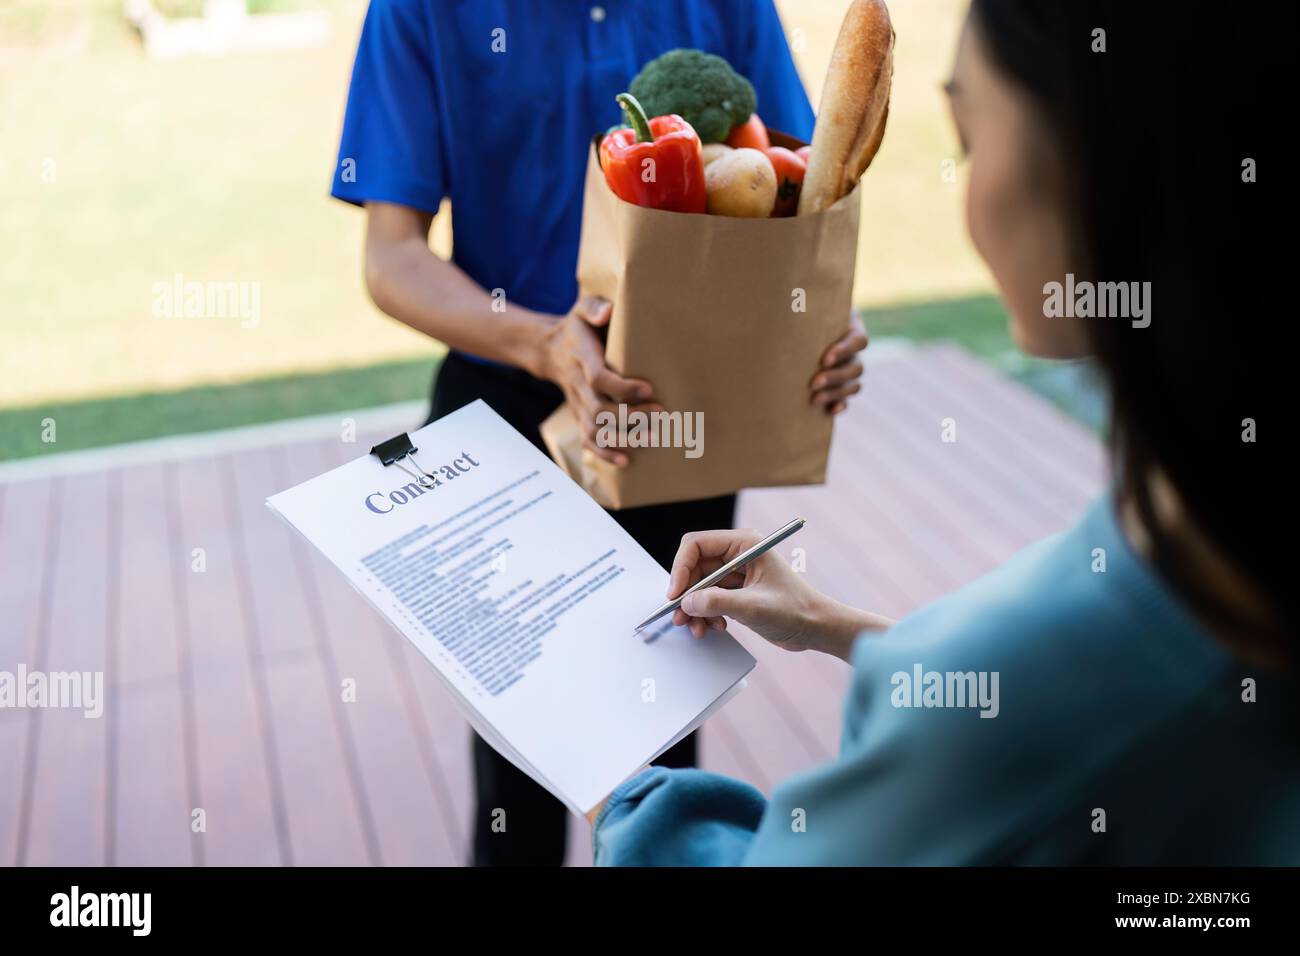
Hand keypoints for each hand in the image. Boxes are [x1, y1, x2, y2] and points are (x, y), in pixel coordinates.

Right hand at [538, 295, 658, 466]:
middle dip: (630, 416)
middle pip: (600, 408)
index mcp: (581, 357)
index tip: (648, 389)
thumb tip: (608, 313)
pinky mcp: (580, 415)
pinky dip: (604, 453)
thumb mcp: (582, 307)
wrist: (550, 350)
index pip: (599, 378)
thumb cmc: (577, 326)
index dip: (622, 388)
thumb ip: (594, 307)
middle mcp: (578, 384)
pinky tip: (625, 461)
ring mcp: (577, 403)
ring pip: (595, 428)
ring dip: (622, 437)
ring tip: (651, 438)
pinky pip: (588, 439)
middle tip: (660, 414)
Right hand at [667, 529, 893, 659]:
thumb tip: (687, 602)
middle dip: (686, 594)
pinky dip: (705, 615)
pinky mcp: (736, 592)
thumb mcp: (755, 607)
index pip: (697, 545)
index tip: (676, 594)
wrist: (816, 628)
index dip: (681, 567)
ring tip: (698, 629)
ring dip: (694, 609)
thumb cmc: (796, 610)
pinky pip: (708, 599)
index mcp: (744, 544)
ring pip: (699, 587)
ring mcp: (735, 574)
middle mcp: (737, 555)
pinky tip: (715, 628)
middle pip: (694, 567)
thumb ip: (718, 602)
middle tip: (681, 617)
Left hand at [810, 310, 867, 414]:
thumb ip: (803, 304)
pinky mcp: (841, 384)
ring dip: (835, 393)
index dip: (844, 351)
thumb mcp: (807, 303)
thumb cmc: (802, 307)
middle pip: (857, 367)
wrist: (800, 321)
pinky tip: (830, 411)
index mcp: (852, 327)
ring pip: (854, 385)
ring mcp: (850, 368)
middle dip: (835, 377)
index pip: (859, 341)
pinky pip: (848, 398)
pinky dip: (841, 405)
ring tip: (813, 399)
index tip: (824, 359)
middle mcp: (854, 350)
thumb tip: (778, 300)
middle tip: (813, 383)